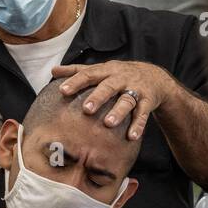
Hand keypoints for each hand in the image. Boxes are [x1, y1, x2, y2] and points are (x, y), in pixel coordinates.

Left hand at [52, 61, 173, 141]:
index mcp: (106, 71)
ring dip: (118, 111)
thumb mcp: (100, 70)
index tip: (62, 91)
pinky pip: (143, 113)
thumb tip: (53, 71)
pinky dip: (138, 125)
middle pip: (108, 86)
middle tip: (86, 109)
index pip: (89, 74)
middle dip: (98, 97)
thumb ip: (77, 71)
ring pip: (127, 100)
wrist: (154, 77)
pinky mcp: (147, 101)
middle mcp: (121, 78)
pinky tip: (131, 137)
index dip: (76, 82)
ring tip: (109, 123)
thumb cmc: (119, 75)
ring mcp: (135, 89)